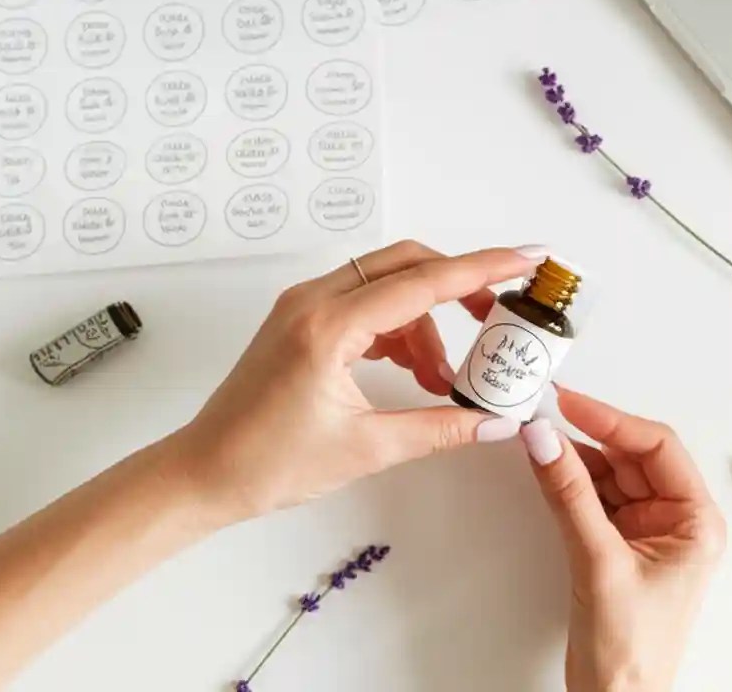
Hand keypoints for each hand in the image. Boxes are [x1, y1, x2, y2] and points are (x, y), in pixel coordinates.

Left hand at [174, 240, 545, 522]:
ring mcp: (303, 306)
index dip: (483, 269)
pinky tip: (414, 370)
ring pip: (388, 284)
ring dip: (427, 321)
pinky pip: (366, 303)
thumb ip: (441, 428)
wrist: (203, 474)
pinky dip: (399, 329)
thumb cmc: (270, 463)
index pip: (423, 282)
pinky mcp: (300, 321)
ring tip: (446, 378)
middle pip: (408, 264)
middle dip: (459, 286)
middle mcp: (314, 300)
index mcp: (329, 326)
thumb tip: (499, 422)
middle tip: (498, 317)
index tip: (528, 258)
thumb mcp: (368, 448)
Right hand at [522, 388, 725, 691]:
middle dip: (592, 435)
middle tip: (548, 415)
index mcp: (697, 522)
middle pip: (633, 457)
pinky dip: (571, 483)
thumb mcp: (598, 562)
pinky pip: (596, 499)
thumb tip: (547, 441)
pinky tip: (548, 467)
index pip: (658, 449)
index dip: (613, 420)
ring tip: (540, 438)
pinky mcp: (620, 545)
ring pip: (611, 475)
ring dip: (577, 458)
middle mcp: (678, 522)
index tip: (573, 404)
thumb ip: (570, 496)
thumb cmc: (632, 652)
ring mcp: (648, 532)